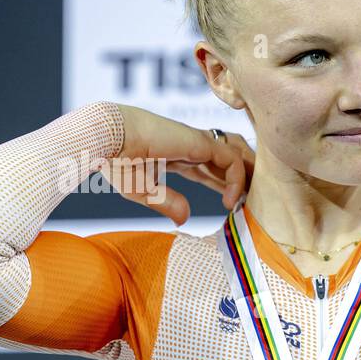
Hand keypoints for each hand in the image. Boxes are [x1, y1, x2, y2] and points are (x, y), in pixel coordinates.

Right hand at [112, 104, 255, 225]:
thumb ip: (167, 203)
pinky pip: (230, 160)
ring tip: (251, 198)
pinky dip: (236, 180)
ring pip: (235, 153)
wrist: (108, 140)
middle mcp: (188, 144)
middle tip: (251, 199)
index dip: (220, 184)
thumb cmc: (116, 161)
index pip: (207, 166)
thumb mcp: (143, 191)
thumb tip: (185, 220)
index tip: (229, 204)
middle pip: (227, 156)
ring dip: (247, 174)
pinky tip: (230, 200)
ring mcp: (196, 141)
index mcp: (173, 152)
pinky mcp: (200, 142)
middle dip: (241, 176)